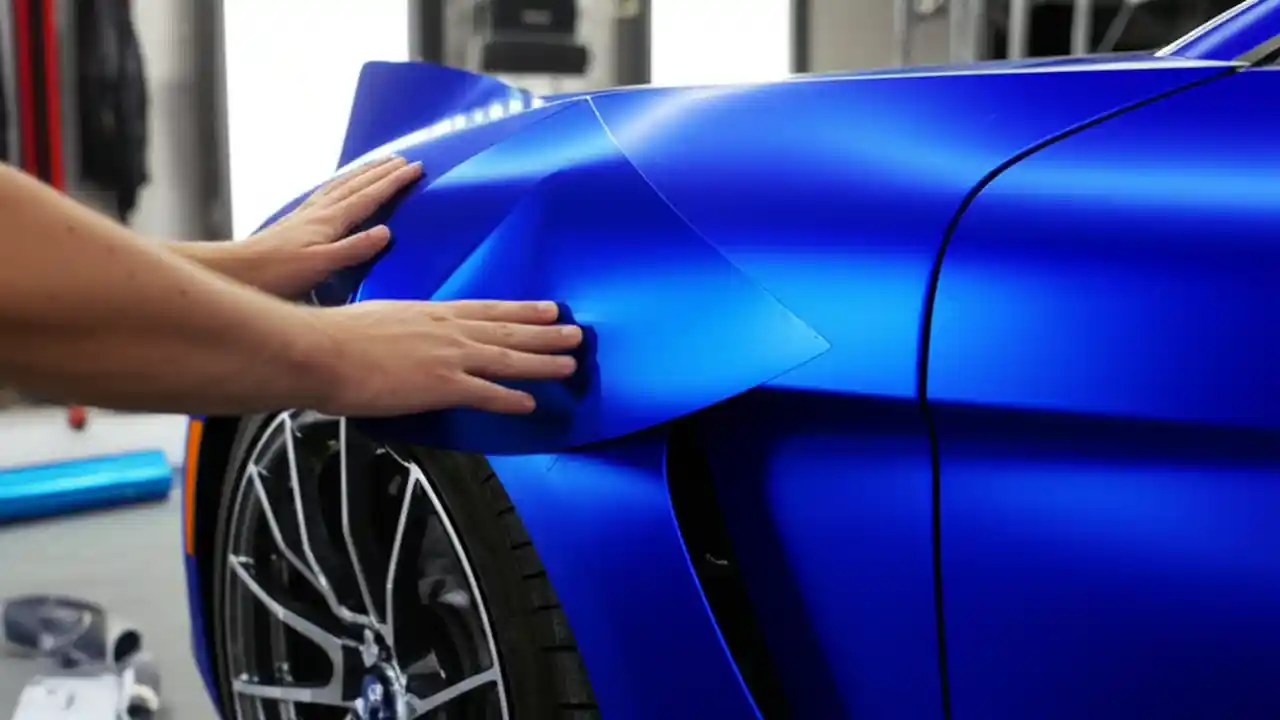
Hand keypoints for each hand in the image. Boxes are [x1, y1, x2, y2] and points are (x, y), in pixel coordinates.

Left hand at [236, 156, 423, 297]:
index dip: (394, 182)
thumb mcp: (320, 265)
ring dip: (364, 172)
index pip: (370, 196)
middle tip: (405, 159)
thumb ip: (354, 249)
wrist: (238, 270)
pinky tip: (342, 184)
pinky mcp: (298, 220)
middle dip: (383, 171)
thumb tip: (386, 232)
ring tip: (380, 163)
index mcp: (330, 220)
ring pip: (342, 184)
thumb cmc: (277, 272)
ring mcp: (308, 213)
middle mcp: (320, 211)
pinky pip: (328, 192)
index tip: (415, 168)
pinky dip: (342, 182)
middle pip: (357, 184)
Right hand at [305, 299, 582, 416]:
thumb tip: (405, 336)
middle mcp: (448, 330)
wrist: (321, 350)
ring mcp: (448, 356)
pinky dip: (511, 399)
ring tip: (570, 364)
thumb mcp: (379, 318)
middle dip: (546, 334)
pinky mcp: (441, 385)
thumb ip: (403, 327)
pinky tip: (531, 404)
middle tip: (576, 334)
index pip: (488, 310)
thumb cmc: (337, 335)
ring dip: (542, 363)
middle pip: (508, 331)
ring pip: (508, 359)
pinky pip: (486, 393)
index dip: (522, 311)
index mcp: (432, 313)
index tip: (548, 309)